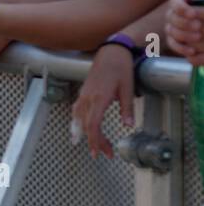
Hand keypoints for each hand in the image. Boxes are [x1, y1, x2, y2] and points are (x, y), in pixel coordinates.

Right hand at [71, 43, 134, 158]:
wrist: (111, 52)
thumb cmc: (120, 68)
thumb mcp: (128, 88)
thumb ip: (127, 108)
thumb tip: (128, 125)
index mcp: (99, 99)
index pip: (93, 126)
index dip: (96, 141)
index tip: (102, 152)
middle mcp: (88, 99)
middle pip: (86, 126)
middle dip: (95, 142)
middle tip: (103, 154)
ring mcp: (83, 96)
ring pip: (79, 120)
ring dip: (86, 134)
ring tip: (93, 145)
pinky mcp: (84, 93)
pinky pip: (77, 112)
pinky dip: (79, 123)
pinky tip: (81, 127)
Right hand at [166, 0, 203, 64]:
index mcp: (183, 1)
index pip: (175, 2)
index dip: (182, 8)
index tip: (193, 13)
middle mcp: (174, 14)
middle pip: (171, 18)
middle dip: (184, 23)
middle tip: (198, 26)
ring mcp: (173, 27)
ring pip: (171, 32)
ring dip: (184, 36)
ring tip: (198, 37)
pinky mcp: (176, 41)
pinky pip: (173, 45)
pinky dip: (182, 49)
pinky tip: (193, 51)